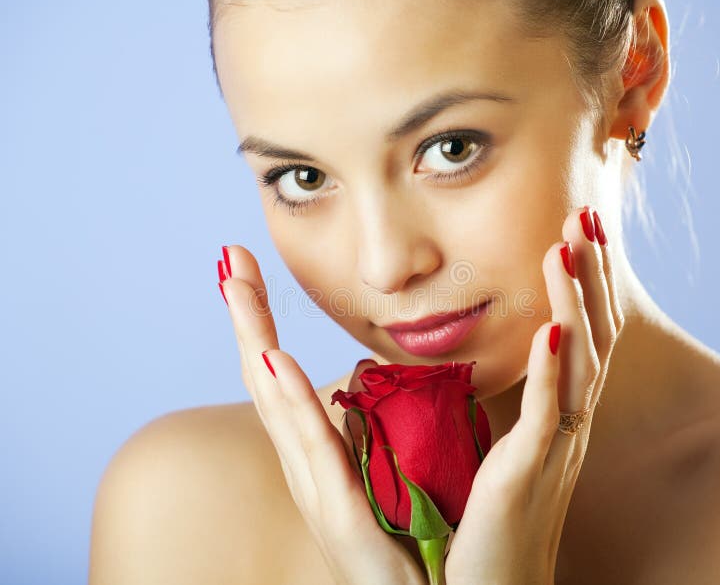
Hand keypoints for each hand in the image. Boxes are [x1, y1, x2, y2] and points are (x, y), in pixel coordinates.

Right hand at [217, 245, 425, 584]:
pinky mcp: (339, 516)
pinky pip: (312, 450)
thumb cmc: (412, 538)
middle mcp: (305, 465)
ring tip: (238, 287)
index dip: (260, 322)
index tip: (245, 267)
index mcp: (317, 450)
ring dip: (255, 340)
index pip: (279, 374)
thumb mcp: (391, 465)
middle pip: (265, 379)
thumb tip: (365, 370)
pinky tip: (275, 362)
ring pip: (277, 404)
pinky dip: (290, 403)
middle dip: (246, 317)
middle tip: (229, 259)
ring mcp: (315, 490)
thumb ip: (372, 419)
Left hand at [444, 206, 624, 584]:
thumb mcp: (494, 449)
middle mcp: (567, 426)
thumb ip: (492, 405)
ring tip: (566, 246)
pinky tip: (552, 326)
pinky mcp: (529, 472)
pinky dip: (553, 367)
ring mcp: (554, 448)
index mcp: (556, 416)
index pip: (580, 337)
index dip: (584, 285)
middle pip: (593, 336)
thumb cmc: (485, 520)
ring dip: (576, 302)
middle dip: (591, 276)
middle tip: (584, 217)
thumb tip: (461, 364)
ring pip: (579, 362)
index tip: (575, 234)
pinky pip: (548, 413)